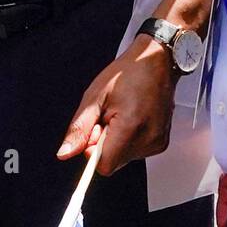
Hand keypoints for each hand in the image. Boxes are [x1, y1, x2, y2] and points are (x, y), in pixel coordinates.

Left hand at [57, 34, 177, 174]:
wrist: (157, 61)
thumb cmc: (128, 73)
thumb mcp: (95, 96)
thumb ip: (79, 128)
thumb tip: (65, 153)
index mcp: (130, 127)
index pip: (104, 165)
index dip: (93, 151)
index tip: (94, 131)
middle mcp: (148, 139)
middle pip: (114, 162)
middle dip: (104, 144)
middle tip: (108, 117)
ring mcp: (157, 142)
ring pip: (124, 158)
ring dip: (117, 142)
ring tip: (122, 114)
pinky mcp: (161, 142)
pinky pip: (137, 152)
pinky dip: (130, 140)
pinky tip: (132, 118)